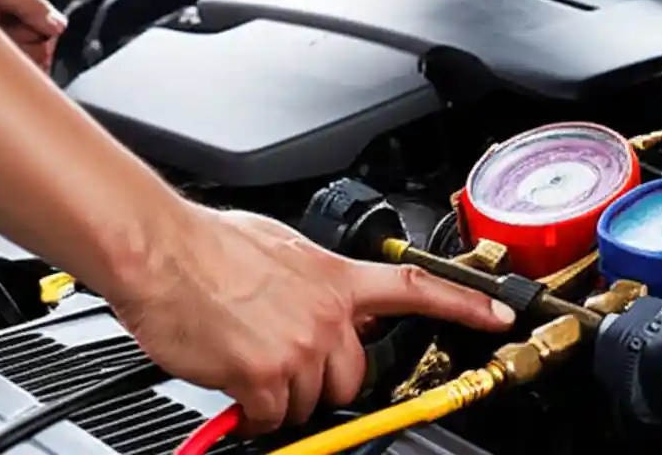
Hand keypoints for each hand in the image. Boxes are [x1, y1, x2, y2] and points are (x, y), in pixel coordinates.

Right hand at [108, 205, 515, 436]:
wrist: (162, 253)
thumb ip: (313, 277)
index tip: (499, 315)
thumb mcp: (280, 246)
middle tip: (284, 356)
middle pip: (354, 374)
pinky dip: (254, 408)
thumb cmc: (208, 244)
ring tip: (249, 355)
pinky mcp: (266, 380)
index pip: (417, 289)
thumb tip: (317, 295)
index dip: (465, 304)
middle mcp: (328, 316)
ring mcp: (300, 350)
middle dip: (324, 376)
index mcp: (336, 278)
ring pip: (312, 399)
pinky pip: (274, 416)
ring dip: (285, 392)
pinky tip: (234, 376)